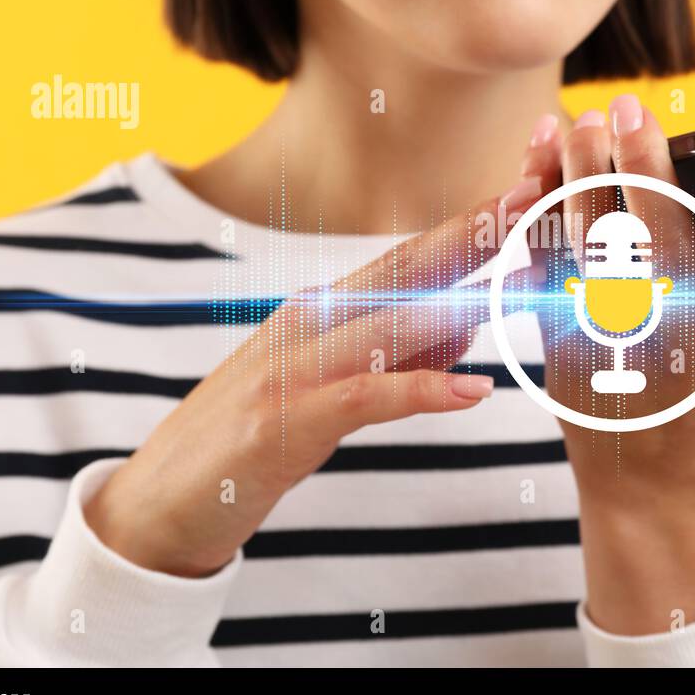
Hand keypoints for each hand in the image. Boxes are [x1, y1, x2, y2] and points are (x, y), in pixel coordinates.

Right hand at [84, 181, 544, 577]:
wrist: (159, 503)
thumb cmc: (251, 439)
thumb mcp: (331, 385)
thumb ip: (395, 353)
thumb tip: (466, 325)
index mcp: (324, 309)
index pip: (411, 256)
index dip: (473, 223)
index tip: (530, 190)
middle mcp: (310, 322)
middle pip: (405, 267)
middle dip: (475, 229)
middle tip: (536, 192)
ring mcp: (292, 367)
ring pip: (390, 320)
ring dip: (462, 294)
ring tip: (523, 277)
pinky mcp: (283, 422)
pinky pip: (364, 397)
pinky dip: (421, 390)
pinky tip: (473, 390)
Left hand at [518, 94, 694, 632]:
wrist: (647, 462)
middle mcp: (683, 340)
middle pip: (664, 250)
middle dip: (643, 175)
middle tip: (628, 111)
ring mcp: (617, 339)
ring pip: (591, 248)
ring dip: (578, 177)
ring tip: (578, 124)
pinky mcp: (562, 336)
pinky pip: (545, 263)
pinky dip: (537, 208)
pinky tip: (538, 162)